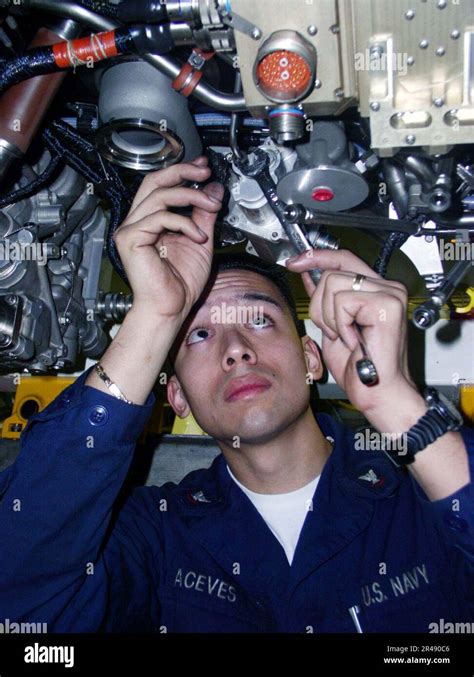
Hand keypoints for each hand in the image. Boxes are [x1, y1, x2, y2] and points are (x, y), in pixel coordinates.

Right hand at [112, 157, 223, 320]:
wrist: (170, 308)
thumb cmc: (180, 284)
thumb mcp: (200, 241)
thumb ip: (204, 214)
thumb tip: (213, 190)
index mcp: (150, 221)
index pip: (161, 185)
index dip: (182, 171)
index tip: (203, 167)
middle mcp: (136, 222)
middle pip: (154, 181)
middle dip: (183, 172)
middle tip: (205, 172)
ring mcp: (130, 229)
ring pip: (160, 195)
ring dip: (191, 197)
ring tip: (212, 206)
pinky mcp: (130, 239)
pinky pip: (160, 217)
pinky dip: (185, 223)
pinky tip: (199, 236)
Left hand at [287, 248, 416, 414]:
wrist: (378, 393)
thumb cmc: (361, 368)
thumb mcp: (333, 326)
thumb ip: (325, 300)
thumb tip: (309, 273)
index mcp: (376, 290)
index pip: (343, 258)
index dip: (316, 257)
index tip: (295, 262)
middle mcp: (387, 287)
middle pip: (332, 272)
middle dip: (320, 305)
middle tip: (334, 331)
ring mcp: (390, 294)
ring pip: (333, 285)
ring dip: (330, 317)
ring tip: (346, 337)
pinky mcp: (387, 304)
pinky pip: (343, 302)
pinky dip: (341, 325)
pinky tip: (354, 340)